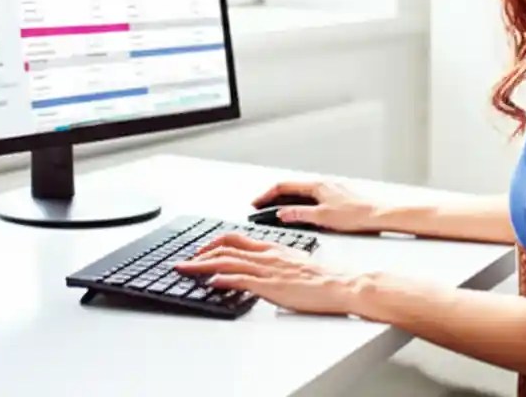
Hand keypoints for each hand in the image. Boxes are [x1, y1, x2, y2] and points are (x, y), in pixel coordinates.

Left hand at [174, 232, 361, 315]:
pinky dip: (222, 279)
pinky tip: (210, 282)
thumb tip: (260, 267)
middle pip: (225, 248)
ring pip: (227, 262)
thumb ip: (275, 262)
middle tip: (184, 261)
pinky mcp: (271, 286)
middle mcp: (267, 255)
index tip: (200, 250)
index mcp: (272, 248)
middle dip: (200, 254)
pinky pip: (241, 280)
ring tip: (185, 269)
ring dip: (202, 265)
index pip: (236, 239)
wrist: (341, 284)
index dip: (214, 243)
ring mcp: (268, 270)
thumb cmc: (323, 277)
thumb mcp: (295, 262)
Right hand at [252, 180, 382, 232]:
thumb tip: (282, 213)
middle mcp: (322, 184)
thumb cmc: (357, 215)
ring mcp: (331, 189)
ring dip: (288, 201)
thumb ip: (299, 214)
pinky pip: (313, 198)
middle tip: (262, 208)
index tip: (256, 203)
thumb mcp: (322, 218)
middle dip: (274, 198)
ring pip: (302, 193)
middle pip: (292, 188)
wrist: (380, 215)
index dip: (266, 195)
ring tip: (278, 212)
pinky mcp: (338, 197)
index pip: (283, 186)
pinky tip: (302, 213)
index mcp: (316, 185)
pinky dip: (301, 204)